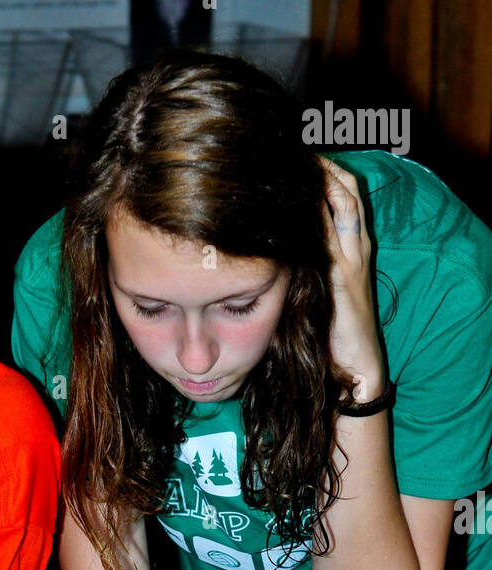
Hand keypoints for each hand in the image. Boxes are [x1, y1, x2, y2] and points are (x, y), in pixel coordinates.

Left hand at [318, 155, 384, 394]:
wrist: (357, 364)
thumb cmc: (334, 331)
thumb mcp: (319, 289)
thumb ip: (305, 266)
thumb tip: (271, 249)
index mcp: (354, 247)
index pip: (344, 194)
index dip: (324, 171)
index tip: (297, 154)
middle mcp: (357, 246)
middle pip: (346, 188)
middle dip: (323, 164)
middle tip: (294, 146)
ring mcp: (353, 258)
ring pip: (343, 202)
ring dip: (321, 178)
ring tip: (297, 158)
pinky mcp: (343, 274)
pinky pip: (331, 232)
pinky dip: (316, 211)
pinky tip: (295, 198)